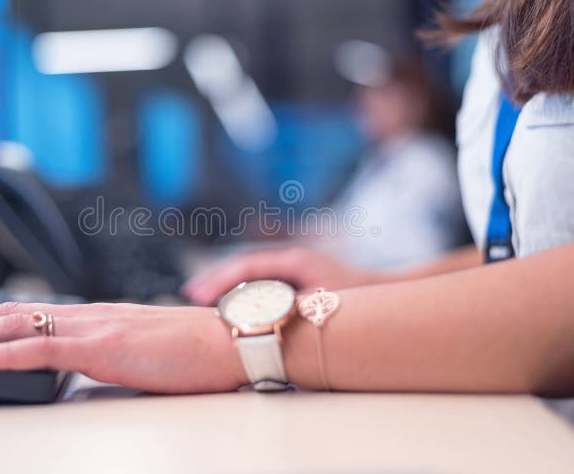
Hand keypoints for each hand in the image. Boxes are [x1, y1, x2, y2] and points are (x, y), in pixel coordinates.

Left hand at [0, 302, 246, 393]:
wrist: (230, 342)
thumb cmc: (194, 350)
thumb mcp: (140, 351)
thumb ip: (107, 353)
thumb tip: (83, 368)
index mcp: (95, 317)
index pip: (28, 315)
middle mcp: (88, 314)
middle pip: (11, 314)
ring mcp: (94, 326)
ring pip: (16, 325)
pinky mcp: (104, 346)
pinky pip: (41, 349)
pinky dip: (0, 353)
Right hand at [183, 246, 381, 305]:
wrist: (383, 292)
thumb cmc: (356, 296)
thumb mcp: (322, 302)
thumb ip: (290, 306)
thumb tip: (258, 315)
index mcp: (294, 259)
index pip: (247, 264)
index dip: (221, 278)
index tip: (199, 293)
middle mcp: (290, 260)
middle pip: (243, 267)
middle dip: (216, 279)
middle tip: (191, 295)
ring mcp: (291, 268)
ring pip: (249, 274)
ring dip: (226, 285)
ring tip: (200, 299)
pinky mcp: (293, 280)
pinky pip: (259, 283)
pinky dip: (241, 292)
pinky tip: (228, 307)